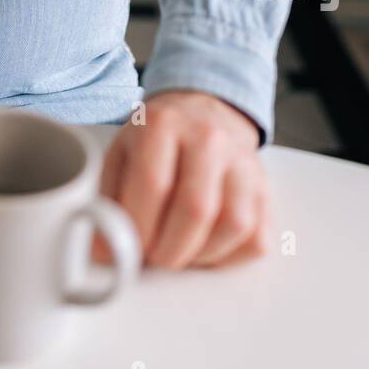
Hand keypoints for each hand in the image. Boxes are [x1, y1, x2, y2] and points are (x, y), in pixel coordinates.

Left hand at [91, 90, 270, 270]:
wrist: (204, 110)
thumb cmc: (157, 140)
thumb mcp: (122, 152)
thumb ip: (109, 200)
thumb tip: (105, 253)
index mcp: (163, 125)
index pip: (153, 184)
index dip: (139, 229)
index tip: (126, 250)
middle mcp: (208, 138)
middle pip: (196, 208)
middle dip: (169, 250)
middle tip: (154, 258)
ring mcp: (242, 161)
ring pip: (233, 225)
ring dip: (201, 256)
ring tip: (180, 251)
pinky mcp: (264, 187)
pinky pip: (257, 238)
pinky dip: (229, 257)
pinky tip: (206, 248)